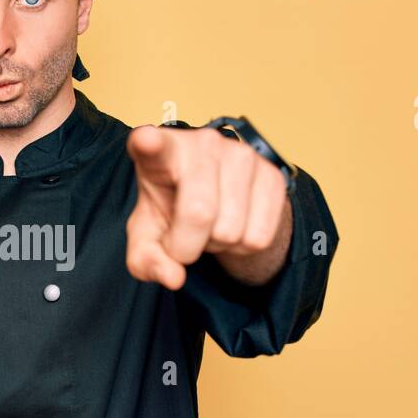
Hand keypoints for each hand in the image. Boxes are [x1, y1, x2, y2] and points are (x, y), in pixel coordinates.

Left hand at [125, 123, 291, 290]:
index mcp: (160, 152)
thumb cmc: (171, 209)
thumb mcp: (147, 235)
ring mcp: (242, 154)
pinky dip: (243, 247)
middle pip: (198, 213)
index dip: (149, 143)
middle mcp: (202, 143)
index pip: (152, 144)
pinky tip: (234, 224)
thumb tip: (173, 278)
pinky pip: (259, 237)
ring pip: (231, 231)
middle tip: (182, 237)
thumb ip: (146, 259)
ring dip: (217, 244)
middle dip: (186, 245)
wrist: (215, 198)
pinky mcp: (272, 174)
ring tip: (209, 225)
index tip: (145, 140)